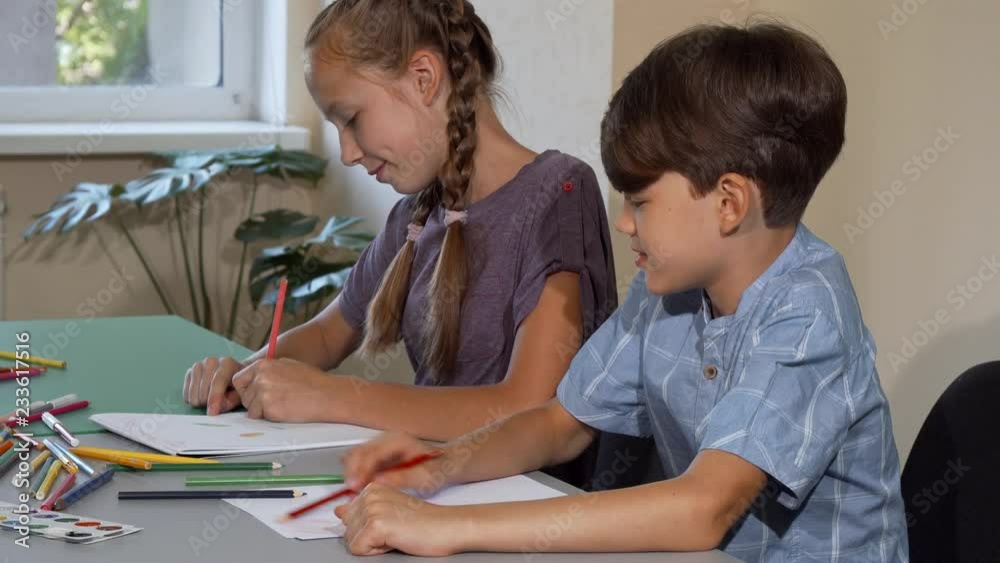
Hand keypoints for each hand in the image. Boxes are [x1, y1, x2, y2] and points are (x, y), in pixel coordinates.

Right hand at [183, 356, 244, 415]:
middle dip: (209, 402)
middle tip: (218, 403)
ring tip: (211, 399)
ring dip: (201, 402)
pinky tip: (202, 396)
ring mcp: (198, 366)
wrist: (231, 373)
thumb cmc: (237, 385)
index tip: (212, 413)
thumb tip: (217, 408)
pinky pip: (186, 394)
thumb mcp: (240, 393)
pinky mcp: (189, 372)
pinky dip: (193, 399)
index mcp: (227, 363)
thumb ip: (231, 400)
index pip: (217, 382)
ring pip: (193, 393)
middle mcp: (211, 362)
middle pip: (204, 390)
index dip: (214, 399)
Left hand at [231, 358, 337, 421]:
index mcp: (264, 364)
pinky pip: (259, 417)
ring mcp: (263, 392)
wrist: (328, 395)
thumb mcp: (288, 366)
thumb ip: (269, 372)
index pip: (239, 379)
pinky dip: (268, 418)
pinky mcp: (268, 407)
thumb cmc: (313, 382)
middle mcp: (260, 376)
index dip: (247, 389)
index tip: (257, 394)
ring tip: (282, 406)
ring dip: (262, 411)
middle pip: (243, 395)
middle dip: (254, 401)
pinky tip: (284, 411)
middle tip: (274, 402)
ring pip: (250, 408)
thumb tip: (256, 379)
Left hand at [335, 483, 464, 555]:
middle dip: (368, 537)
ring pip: (351, 540)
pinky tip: (395, 539)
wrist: (447, 526)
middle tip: (394, 530)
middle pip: (347, 529)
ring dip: (372, 545)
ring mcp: (372, 508)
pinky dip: (376, 552)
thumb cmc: (424, 521)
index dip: (368, 528)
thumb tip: (339, 511)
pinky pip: (359, 549)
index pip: (348, 517)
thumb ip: (361, 510)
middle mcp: (370, 494)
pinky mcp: (376, 525)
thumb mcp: (388, 511)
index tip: (389, 524)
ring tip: (396, 534)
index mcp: (372, 488)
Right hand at [341, 432, 450, 493]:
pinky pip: (360, 460)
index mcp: (399, 440)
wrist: (444, 464)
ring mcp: (381, 445)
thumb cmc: (437, 469)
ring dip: (352, 472)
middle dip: (353, 471)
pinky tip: (358, 486)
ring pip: (357, 455)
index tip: (355, 485)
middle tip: (351, 490)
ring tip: (353, 491)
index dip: (361, 469)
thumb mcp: (424, 476)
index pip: (373, 453)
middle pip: (360, 451)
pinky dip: (355, 472)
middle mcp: (387, 439)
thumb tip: (378, 481)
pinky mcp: (378, 454)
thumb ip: (402, 478)